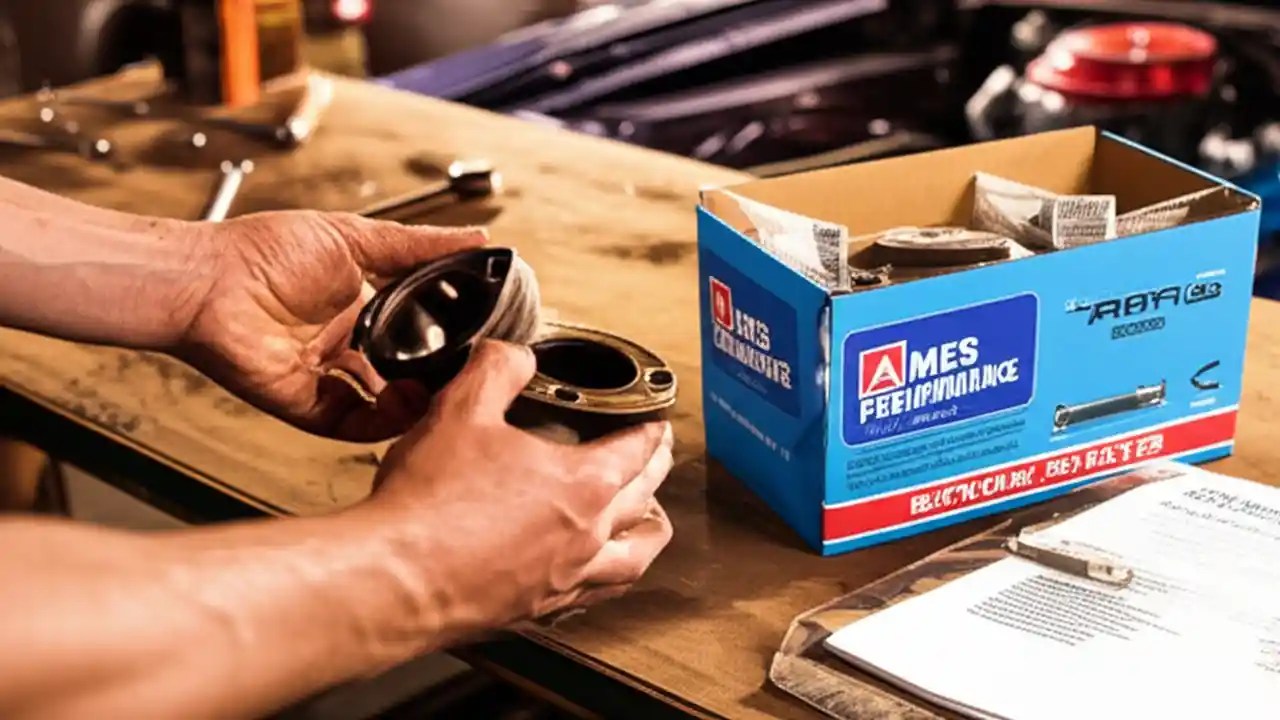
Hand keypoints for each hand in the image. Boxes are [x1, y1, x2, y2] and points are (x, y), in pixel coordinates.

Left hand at [178, 211, 486, 440]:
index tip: (477, 343)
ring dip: (414, 404)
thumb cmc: (265, 251)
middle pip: (404, 374)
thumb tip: (476, 239)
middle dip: (435, 380)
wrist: (209, 281)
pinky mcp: (306, 403)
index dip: (445, 342)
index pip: (416, 334)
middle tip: (467, 378)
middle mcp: (346, 345)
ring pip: (383, 405)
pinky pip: (350, 422)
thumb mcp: (356, 238)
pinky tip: (402, 407)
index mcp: (361, 307)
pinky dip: (380, 421)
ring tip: (440, 395)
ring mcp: (326, 378)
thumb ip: (417, 245)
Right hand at [370, 340, 674, 638]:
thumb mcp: (460, 410)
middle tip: (657, 458)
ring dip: (646, 535)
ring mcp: (564, 580)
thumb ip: (497, 370)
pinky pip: (593, 595)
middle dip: (656, 472)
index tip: (655, 423)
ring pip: (632, 559)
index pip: (636, 451)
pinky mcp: (536, 611)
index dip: (650, 431)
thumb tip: (514, 355)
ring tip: (649, 524)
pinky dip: (605, 579)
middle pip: (644, 501)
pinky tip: (590, 576)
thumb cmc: (430, 504)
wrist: (394, 580)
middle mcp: (586, 537)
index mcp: (582, 484)